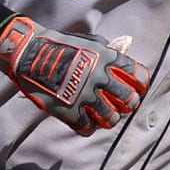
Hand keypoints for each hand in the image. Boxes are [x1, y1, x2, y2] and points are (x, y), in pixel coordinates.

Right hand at [0, 15, 149, 135]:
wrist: (29, 53)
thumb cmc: (60, 45)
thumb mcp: (89, 41)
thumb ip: (109, 50)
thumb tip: (126, 52)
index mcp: (107, 58)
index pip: (137, 76)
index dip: (141, 85)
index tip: (137, 89)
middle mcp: (99, 77)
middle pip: (128, 100)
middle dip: (129, 104)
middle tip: (123, 105)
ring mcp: (84, 96)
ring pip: (111, 118)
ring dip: (111, 119)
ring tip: (106, 117)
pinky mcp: (69, 111)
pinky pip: (87, 128)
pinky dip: (89, 127)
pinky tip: (86, 121)